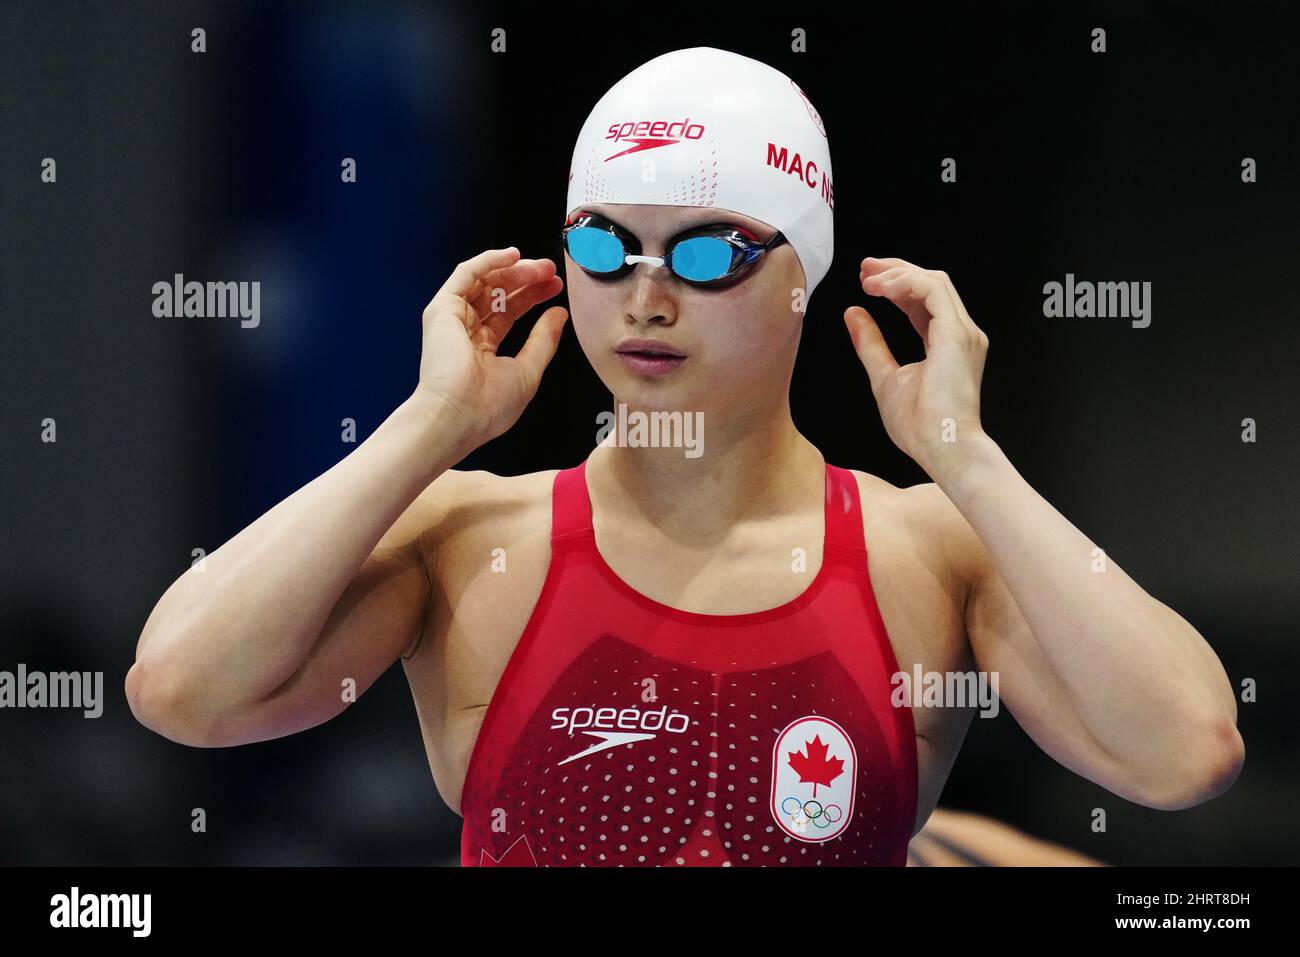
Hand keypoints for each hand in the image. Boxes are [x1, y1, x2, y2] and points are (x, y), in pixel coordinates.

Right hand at [414, 246, 567, 447]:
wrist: (458, 415)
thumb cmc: (488, 406)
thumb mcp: (528, 370)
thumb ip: (543, 340)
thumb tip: (558, 314)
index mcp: (481, 349)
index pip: (508, 312)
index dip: (532, 297)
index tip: (555, 288)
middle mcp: (465, 331)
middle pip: (498, 294)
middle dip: (526, 280)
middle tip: (551, 272)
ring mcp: (452, 319)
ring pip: (485, 282)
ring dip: (514, 269)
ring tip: (540, 267)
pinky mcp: (442, 310)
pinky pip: (466, 274)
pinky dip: (489, 261)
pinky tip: (512, 255)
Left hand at [843, 257, 988, 475]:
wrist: (943, 447)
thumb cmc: (920, 425)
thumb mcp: (884, 377)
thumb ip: (870, 344)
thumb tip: (853, 314)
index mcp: (947, 343)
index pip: (924, 301)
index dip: (896, 286)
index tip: (867, 281)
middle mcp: (961, 333)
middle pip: (931, 284)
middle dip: (897, 271)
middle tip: (865, 268)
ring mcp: (964, 332)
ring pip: (934, 282)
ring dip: (899, 274)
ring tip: (868, 279)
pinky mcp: (958, 334)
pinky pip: (933, 292)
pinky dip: (906, 283)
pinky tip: (882, 288)